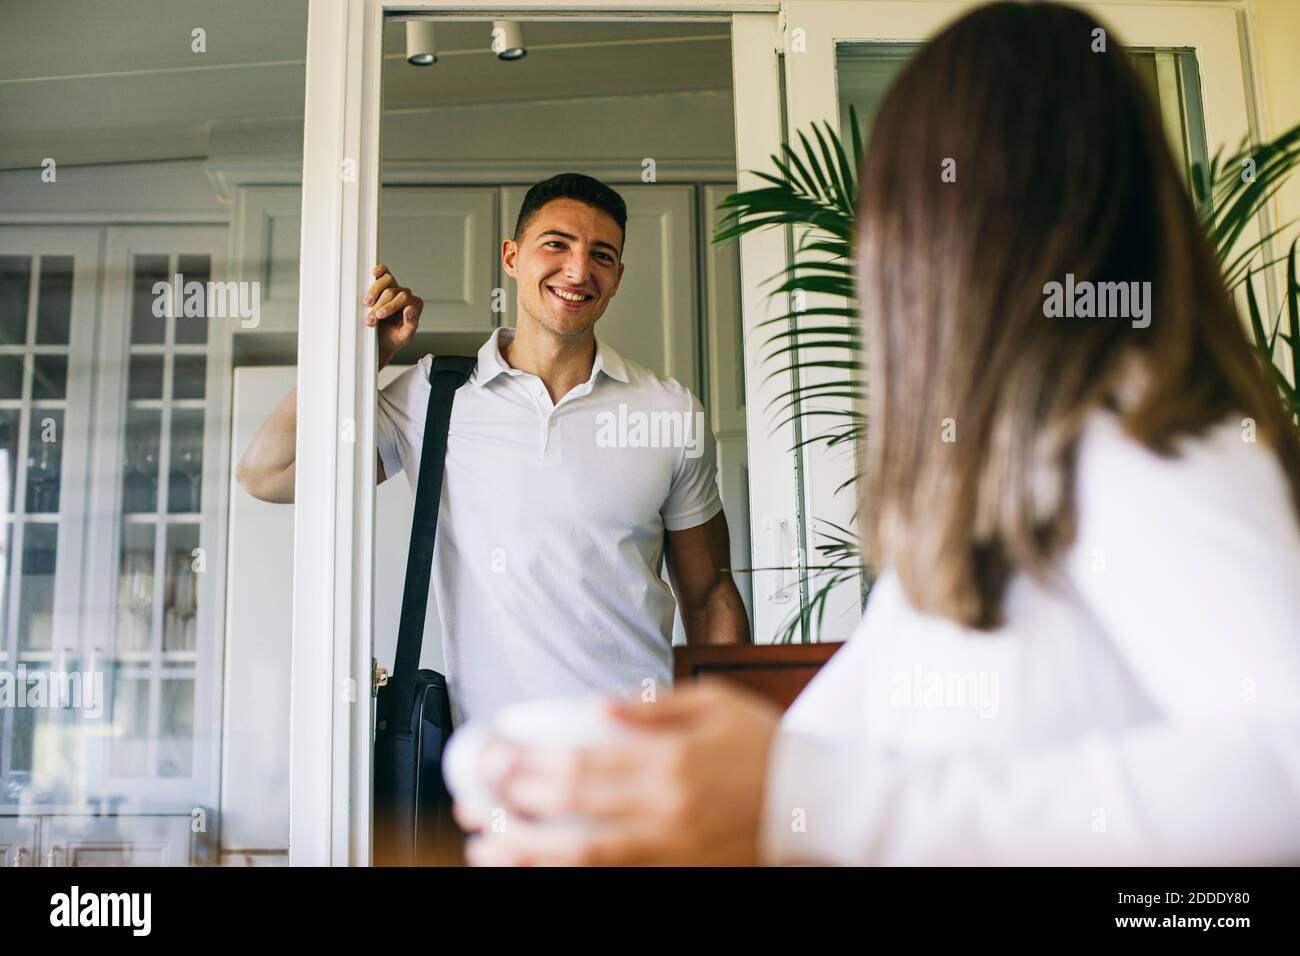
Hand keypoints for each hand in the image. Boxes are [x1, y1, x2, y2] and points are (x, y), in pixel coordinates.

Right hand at [362, 263, 422, 366]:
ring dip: (374, 292)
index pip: (404, 299)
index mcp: (415, 305)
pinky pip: (384, 272)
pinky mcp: (384, 285)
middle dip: (379, 305)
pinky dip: (379, 270)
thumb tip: (411, 310)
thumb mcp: (404, 337)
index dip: (390, 306)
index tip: (379, 315)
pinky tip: (374, 273)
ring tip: (367, 304)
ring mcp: (395, 288)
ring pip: (387, 280)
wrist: (382, 340)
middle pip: (392, 291)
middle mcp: (406, 295)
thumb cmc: (394, 338)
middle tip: (371, 318)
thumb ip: (411, 325)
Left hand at [454, 679, 781, 865]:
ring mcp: (674, 850)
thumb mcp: (714, 703)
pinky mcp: (682, 874)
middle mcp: (667, 809)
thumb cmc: (766, 746)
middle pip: (574, 811)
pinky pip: (619, 878)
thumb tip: (598, 707)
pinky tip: (541, 869)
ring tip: (487, 848)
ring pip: (587, 859)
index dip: (527, 765)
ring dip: (531, 855)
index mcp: (672, 760)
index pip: (581, 764)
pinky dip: (575, 876)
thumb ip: (654, 706)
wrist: (819, 802)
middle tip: (473, 800)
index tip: (491, 758)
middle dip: (514, 806)